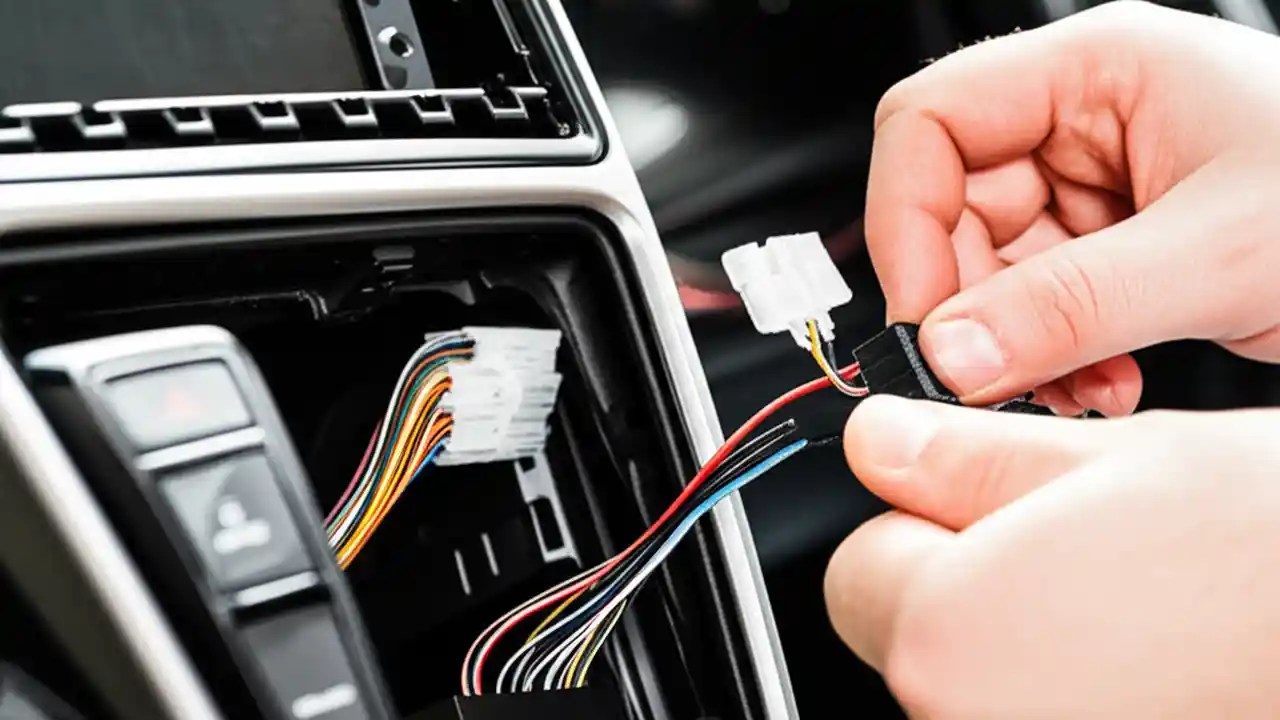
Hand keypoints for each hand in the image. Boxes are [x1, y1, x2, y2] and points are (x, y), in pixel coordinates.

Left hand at [826, 396, 1279, 718]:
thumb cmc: (1279, 550)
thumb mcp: (1111, 459)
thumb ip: (959, 455)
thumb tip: (878, 440)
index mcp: (947, 632)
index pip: (855, 563)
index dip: (913, 518)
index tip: (977, 495)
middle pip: (905, 630)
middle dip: (960, 577)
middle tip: (1072, 540)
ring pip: (968, 678)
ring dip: (1020, 634)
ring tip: (1127, 595)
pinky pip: (1030, 711)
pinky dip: (1067, 686)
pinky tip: (1145, 652)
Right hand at [866, 1, 1279, 415]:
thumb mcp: (1219, 254)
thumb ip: (1071, 305)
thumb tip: (949, 352)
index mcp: (1100, 67)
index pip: (931, 121)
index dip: (908, 218)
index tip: (927, 314)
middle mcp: (1086, 117)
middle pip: (953, 205)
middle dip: (971, 303)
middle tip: (994, 374)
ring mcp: (1099, 181)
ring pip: (990, 267)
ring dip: (1016, 344)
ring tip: (1080, 387)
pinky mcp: (1115, 243)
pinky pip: (1038, 301)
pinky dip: (1052, 355)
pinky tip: (1102, 383)